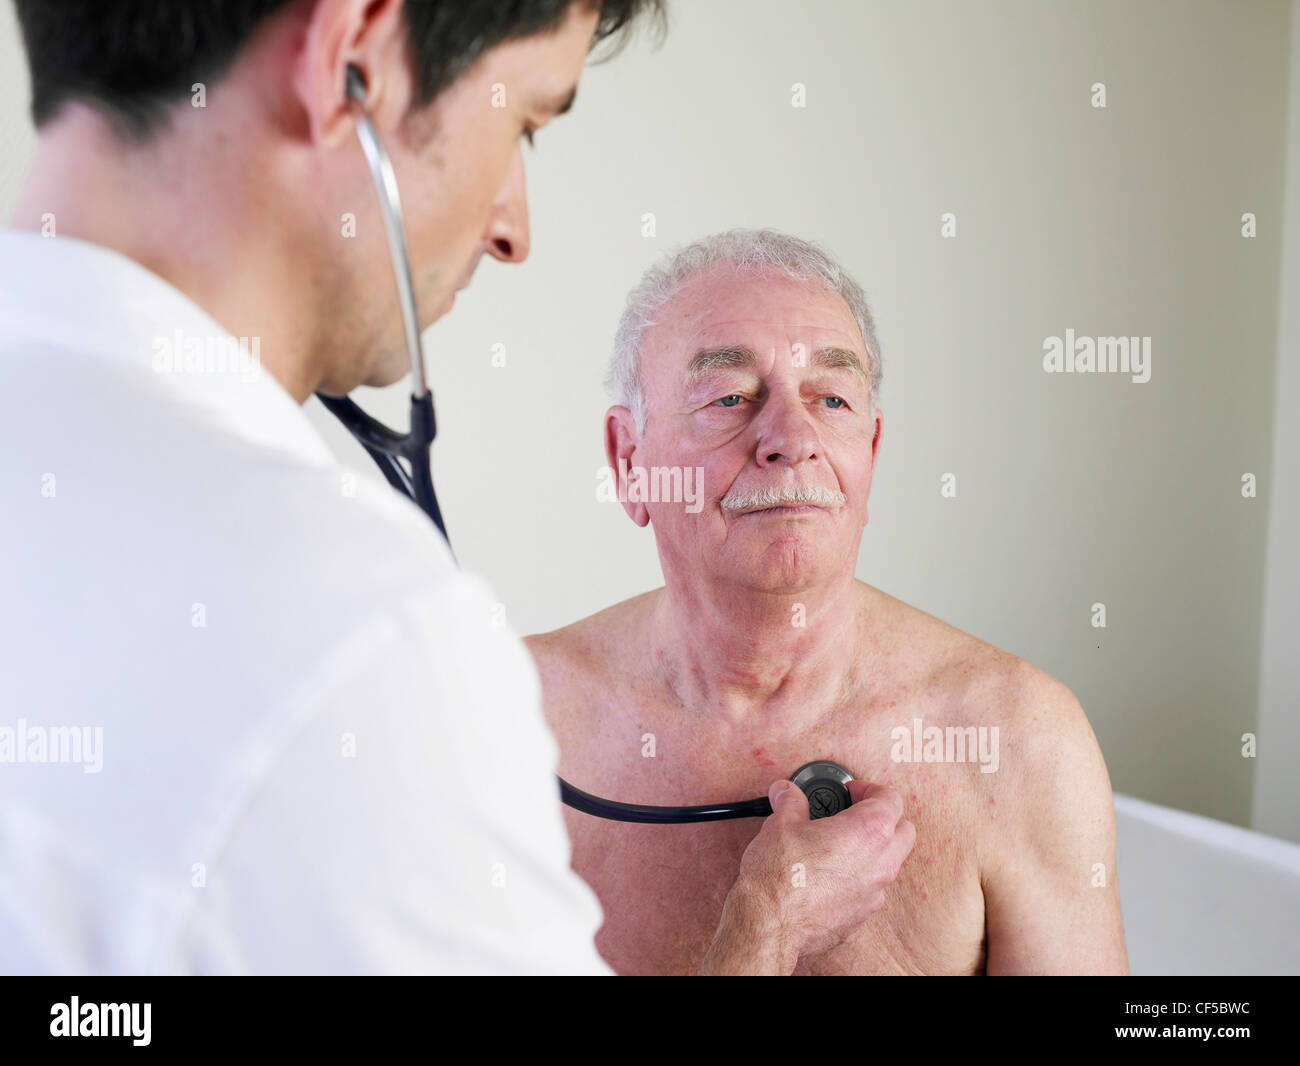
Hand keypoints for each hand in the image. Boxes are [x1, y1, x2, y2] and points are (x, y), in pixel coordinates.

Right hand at [703, 778, 915, 970]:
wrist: (770, 923)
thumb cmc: (780, 873)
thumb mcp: (781, 824)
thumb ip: (790, 802)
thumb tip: (786, 793)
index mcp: (869, 832)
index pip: (891, 799)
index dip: (870, 789)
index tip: (850, 792)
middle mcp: (881, 863)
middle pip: (905, 831)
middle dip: (885, 818)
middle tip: (855, 814)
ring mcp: (874, 893)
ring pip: (891, 864)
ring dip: (875, 851)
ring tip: (841, 846)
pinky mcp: (862, 916)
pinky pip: (872, 890)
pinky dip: (860, 878)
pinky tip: (832, 876)